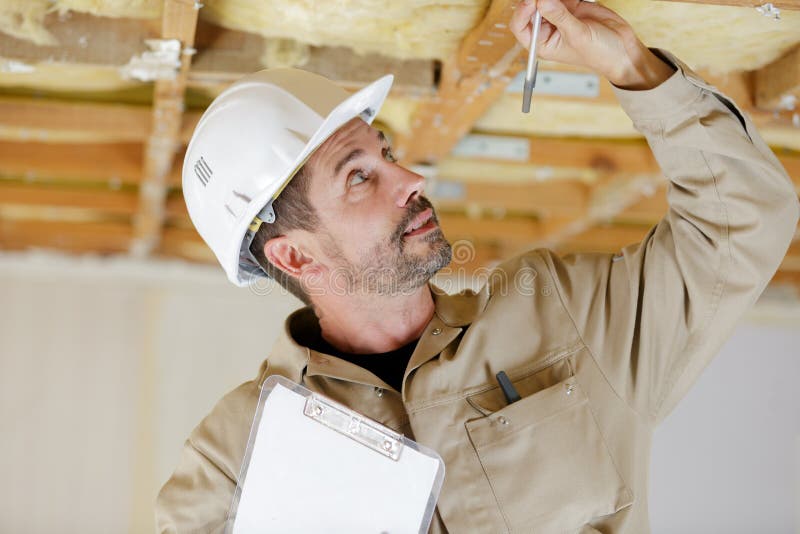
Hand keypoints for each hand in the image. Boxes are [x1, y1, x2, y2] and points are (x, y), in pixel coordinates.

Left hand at [509, 0, 674, 89]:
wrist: (621, 49)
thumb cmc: (598, 53)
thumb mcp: (577, 36)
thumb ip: (560, 17)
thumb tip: (541, 1)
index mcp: (541, 43)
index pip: (520, 26)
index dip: (522, 11)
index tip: (532, 1)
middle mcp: (546, 29)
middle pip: (530, 8)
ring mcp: (557, 15)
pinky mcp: (570, 5)